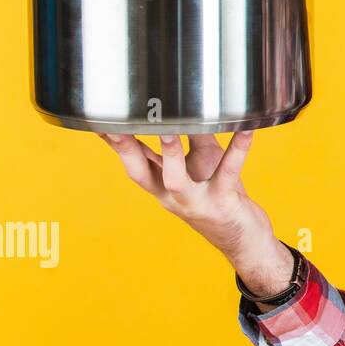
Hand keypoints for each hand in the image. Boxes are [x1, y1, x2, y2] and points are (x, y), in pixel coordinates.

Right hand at [98, 131, 292, 296]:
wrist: (244, 240)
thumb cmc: (221, 195)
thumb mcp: (205, 160)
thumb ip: (194, 135)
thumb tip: (190, 105)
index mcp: (162, 185)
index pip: (132, 161)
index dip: (115, 142)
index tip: (98, 119)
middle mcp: (172, 196)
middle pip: (140, 174)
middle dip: (125, 150)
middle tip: (113, 126)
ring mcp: (196, 202)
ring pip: (176, 181)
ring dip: (170, 156)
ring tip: (168, 133)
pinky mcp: (222, 203)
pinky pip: (229, 173)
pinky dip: (237, 150)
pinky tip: (246, 130)